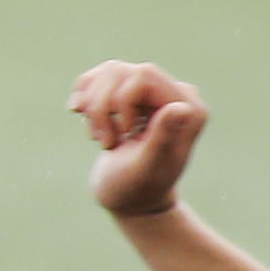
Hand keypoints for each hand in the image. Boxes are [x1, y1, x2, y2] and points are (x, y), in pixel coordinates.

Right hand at [71, 60, 208, 218]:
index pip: (143, 76)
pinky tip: (81, 116)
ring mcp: (152, 93)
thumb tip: (180, 107)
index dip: (121, 101)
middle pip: (122, 71)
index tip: (122, 136)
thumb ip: (163, 138)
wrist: (127, 199)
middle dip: (102, 106)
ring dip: (92, 106)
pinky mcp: (131, 94)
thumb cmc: (137, 190)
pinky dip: (85, 95)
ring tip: (98, 138)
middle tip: (104, 143)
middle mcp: (174, 95)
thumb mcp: (147, 167)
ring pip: (109, 72)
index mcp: (188, 109)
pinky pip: (101, 76)